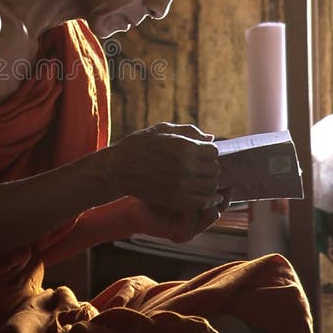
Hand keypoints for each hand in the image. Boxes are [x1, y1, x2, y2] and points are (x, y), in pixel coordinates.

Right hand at [107, 123, 220, 241]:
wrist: (119, 168)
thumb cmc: (139, 145)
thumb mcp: (162, 130)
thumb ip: (188, 132)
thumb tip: (210, 138)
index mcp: (184, 147)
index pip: (213, 152)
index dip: (208, 152)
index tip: (200, 154)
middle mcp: (185, 166)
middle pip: (214, 170)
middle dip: (210, 167)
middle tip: (200, 168)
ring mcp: (181, 185)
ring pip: (211, 187)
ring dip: (209, 183)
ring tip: (200, 181)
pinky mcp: (175, 199)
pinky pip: (201, 202)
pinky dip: (205, 199)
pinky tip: (200, 194)